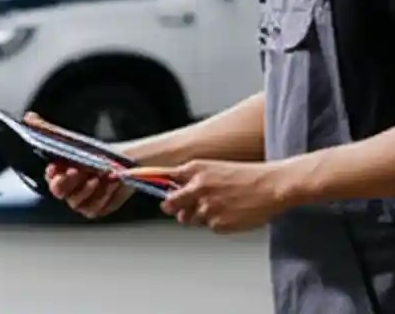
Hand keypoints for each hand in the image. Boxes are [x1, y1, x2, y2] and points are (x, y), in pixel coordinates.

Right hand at [27, 112, 132, 218]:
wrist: (125, 163)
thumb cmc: (95, 153)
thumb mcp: (71, 140)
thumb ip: (47, 129)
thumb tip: (29, 117)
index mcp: (57, 174)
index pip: (49, 178)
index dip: (52, 174)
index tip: (56, 166)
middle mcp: (67, 190)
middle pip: (59, 191)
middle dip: (68, 181)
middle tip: (77, 169)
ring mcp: (81, 201)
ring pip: (77, 201)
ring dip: (89, 187)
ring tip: (102, 173)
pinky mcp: (97, 208)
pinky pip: (96, 207)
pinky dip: (104, 194)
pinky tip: (112, 181)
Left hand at [126, 159, 296, 233]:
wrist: (273, 186)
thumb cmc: (245, 176)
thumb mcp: (214, 168)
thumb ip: (192, 178)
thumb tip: (173, 190)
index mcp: (195, 170)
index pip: (161, 175)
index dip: (140, 177)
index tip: (122, 176)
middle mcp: (196, 187)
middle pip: (170, 203)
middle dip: (174, 207)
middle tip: (187, 206)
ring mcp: (206, 206)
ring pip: (188, 218)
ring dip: (198, 215)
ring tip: (221, 206)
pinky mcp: (217, 222)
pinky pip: (208, 226)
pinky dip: (216, 222)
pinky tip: (231, 213)